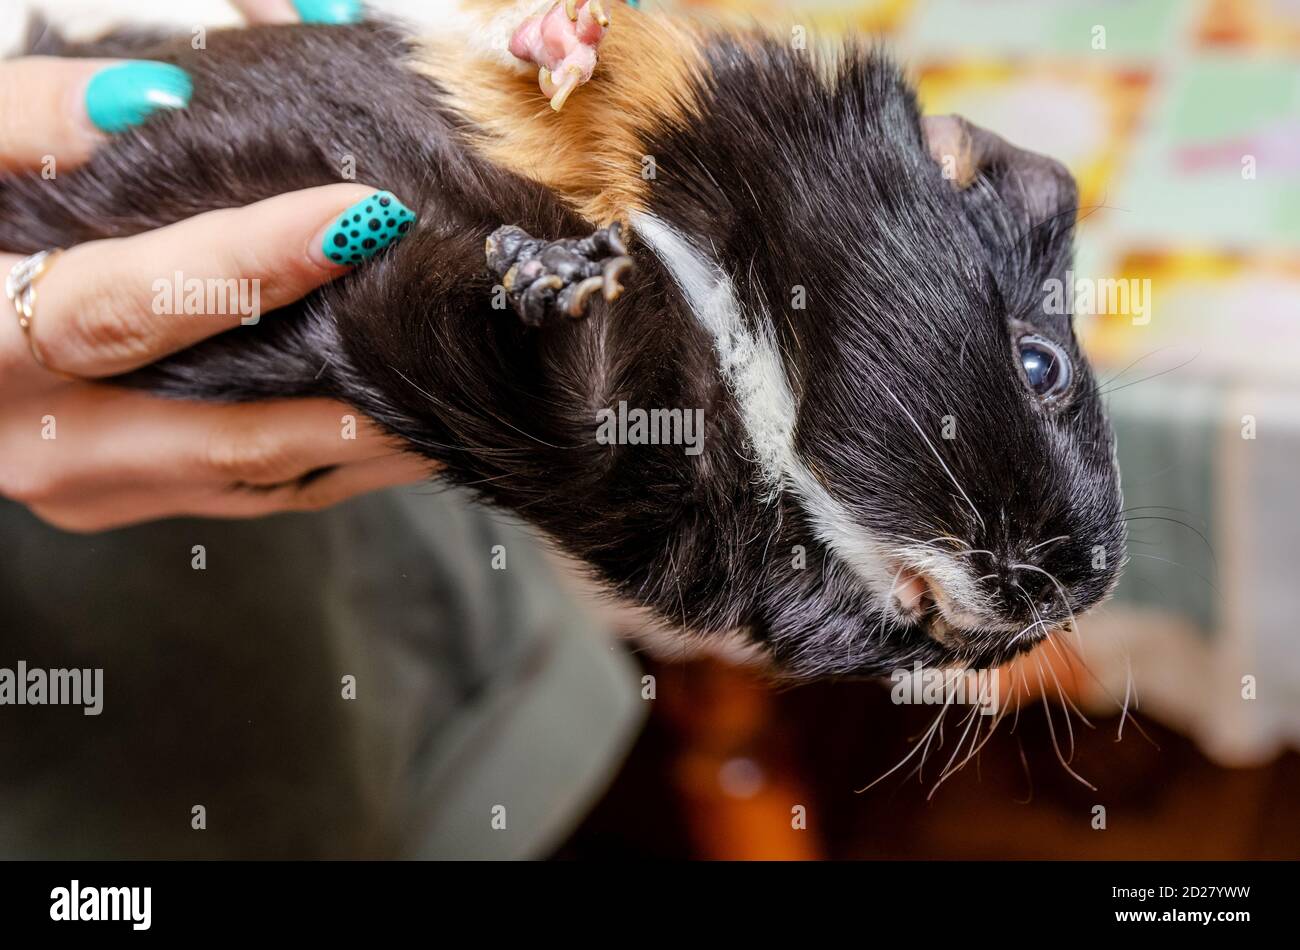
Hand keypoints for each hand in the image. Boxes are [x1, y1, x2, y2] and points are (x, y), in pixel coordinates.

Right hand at [0, 44, 427, 531]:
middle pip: (233, 432)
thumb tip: (148, 97)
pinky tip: (399, 421)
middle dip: (361, 395)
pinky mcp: (127, 500)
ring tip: (462, 392)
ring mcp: (94, 486)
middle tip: (464, 343)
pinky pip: (253, 491)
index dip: (251, 262)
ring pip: (261, 478)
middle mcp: (48, 440)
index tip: (363, 215)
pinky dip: (333, 459)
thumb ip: (27, 120)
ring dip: (369, 443)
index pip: (135, 306)